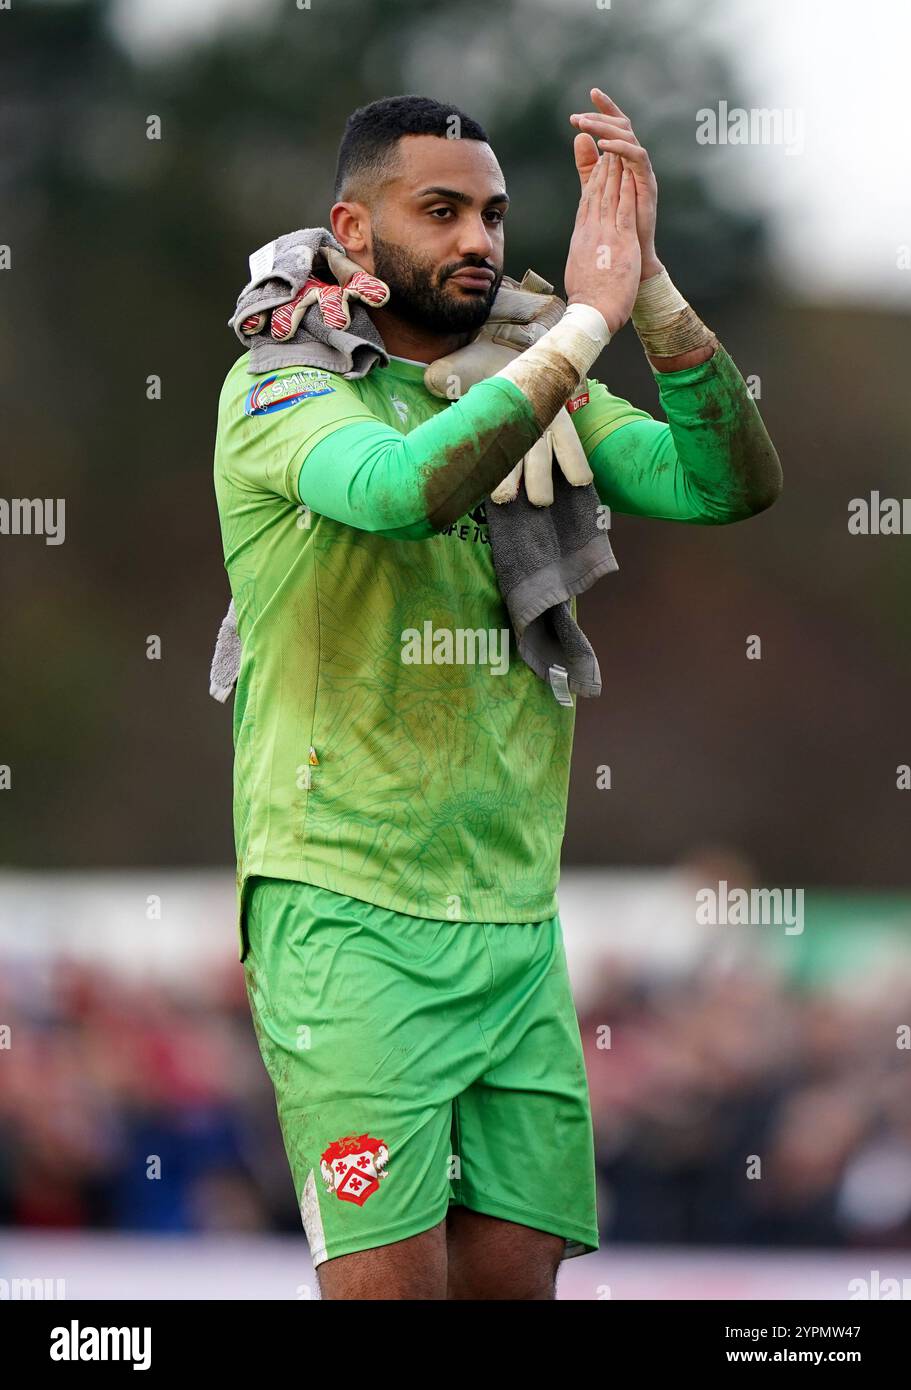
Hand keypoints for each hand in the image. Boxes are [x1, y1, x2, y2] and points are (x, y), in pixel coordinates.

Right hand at [563, 142, 640, 332]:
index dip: (593, 181)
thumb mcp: (581, 271)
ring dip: (614, 169)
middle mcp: (591, 231)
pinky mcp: (621, 239)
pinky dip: (626, 187)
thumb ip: (583, 257)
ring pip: (610, 194)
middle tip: (606, 145)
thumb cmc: (588, 300)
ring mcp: (605, 233)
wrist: (592, 312)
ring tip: (617, 149)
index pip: (587, 203)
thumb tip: (581, 250)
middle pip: (596, 193)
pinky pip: (624, 207)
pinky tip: (629, 172)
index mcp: (582, 238)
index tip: (598, 164)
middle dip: (602, 167)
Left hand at [569, 89, 660, 278]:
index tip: (588, 96)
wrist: (629, 258)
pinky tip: (603, 144)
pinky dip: (620, 147)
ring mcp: (643, 172)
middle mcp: (636, 163)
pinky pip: (637, 157)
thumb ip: (588, 166)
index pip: (615, 128)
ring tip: (585, 125)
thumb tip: (579, 139)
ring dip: (606, 128)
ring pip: (629, 137)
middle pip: (623, 126)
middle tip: (578, 117)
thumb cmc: (615, 227)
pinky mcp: (647, 183)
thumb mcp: (596, 189)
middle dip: (601, 116)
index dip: (605, 110)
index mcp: (624, 162)